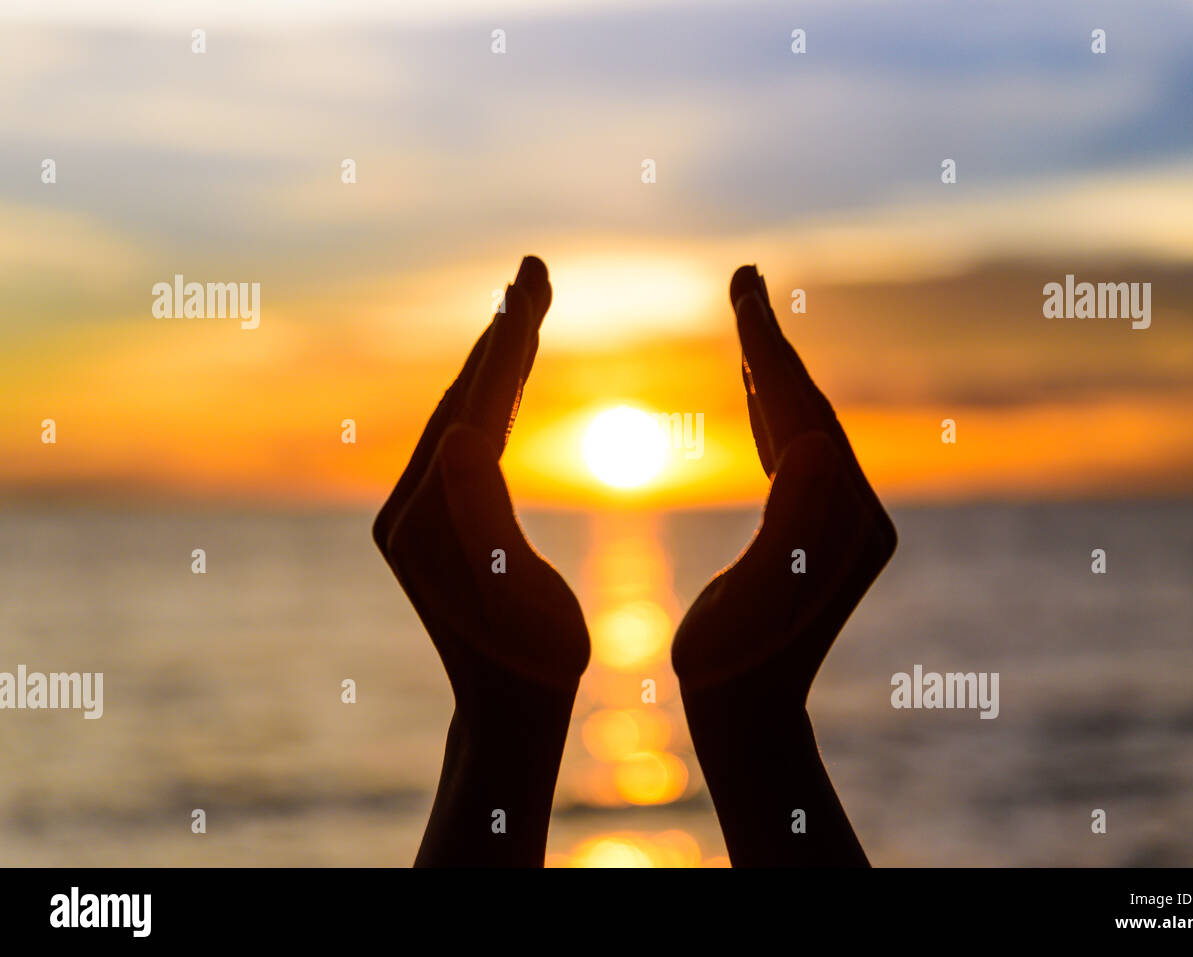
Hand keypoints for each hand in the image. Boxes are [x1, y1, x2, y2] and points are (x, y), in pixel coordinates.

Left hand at [373, 255, 588, 865]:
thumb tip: (458, 430)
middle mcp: (403, 504)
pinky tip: (509, 380)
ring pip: (461, 415)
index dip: (510, 343)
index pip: (474, 407)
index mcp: (425, 514)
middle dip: (502, 334)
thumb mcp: (517, 594)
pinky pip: (464, 442)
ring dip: (495, 360)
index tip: (535, 280)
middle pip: (461, 399)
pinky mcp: (427, 522)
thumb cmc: (534, 660)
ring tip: (525, 308)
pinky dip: (492, 400)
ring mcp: (411, 512)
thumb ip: (482, 512)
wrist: (509, 710)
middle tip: (533, 271)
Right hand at [671, 265, 896, 865]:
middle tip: (744, 278)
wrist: (750, 722)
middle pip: (809, 408)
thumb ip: (793, 522)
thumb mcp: (757, 599)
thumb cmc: (734, 669)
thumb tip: (819, 443)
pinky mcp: (822, 534)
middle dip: (771, 345)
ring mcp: (843, 522)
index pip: (803, 412)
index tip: (743, 285)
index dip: (767, 348)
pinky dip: (767, 416)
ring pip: (802, 426)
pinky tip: (746, 391)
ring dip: (770, 374)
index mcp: (843, 518)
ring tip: (743, 321)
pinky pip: (793, 456)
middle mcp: (858, 510)